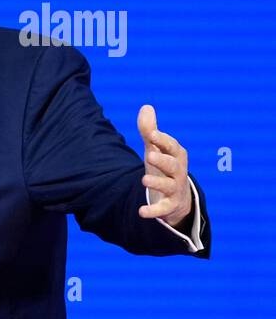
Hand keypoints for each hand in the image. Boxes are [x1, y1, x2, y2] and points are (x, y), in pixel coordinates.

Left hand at [137, 104, 192, 228]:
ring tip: (143, 180)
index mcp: (176, 156)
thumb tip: (146, 107)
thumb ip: (150, 131)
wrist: (176, 198)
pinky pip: (162, 209)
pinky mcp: (169, 206)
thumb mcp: (156, 150)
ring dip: (157, 183)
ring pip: (168, 185)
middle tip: (149, 155)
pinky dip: (153, 211)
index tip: (151, 134)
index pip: (173, 147)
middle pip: (173, 165)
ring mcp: (174, 189)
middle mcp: (178, 172)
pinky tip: (141, 211)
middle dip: (162, 160)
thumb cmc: (164, 168)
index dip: (163, 140)